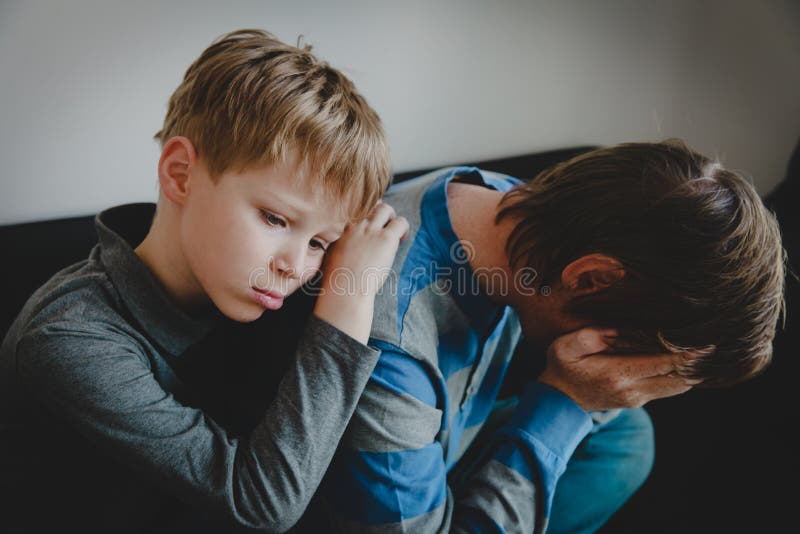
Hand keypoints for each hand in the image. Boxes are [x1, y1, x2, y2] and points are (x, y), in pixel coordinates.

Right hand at [313, 201, 408, 343]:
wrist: (345, 288)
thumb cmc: (337, 280)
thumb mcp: (332, 258)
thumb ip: (339, 248)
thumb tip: (342, 252)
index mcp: (342, 230)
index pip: (355, 210)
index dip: (365, 216)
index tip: (369, 228)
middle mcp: (356, 226)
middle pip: (369, 204)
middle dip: (378, 213)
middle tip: (384, 228)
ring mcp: (371, 230)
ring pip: (385, 208)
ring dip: (392, 218)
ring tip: (394, 233)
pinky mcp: (385, 239)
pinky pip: (400, 223)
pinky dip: (404, 228)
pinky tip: (401, 240)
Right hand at [537, 327, 701, 410]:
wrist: (557, 401)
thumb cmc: (562, 367)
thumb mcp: (568, 345)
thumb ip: (593, 335)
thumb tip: (623, 329)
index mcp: (618, 375)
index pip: (664, 364)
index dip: (688, 355)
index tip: (707, 344)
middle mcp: (633, 390)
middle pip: (678, 380)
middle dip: (697, 364)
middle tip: (714, 347)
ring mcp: (637, 398)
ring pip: (676, 387)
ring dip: (692, 372)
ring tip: (704, 354)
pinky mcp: (637, 400)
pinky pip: (667, 389)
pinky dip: (680, 376)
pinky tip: (686, 362)